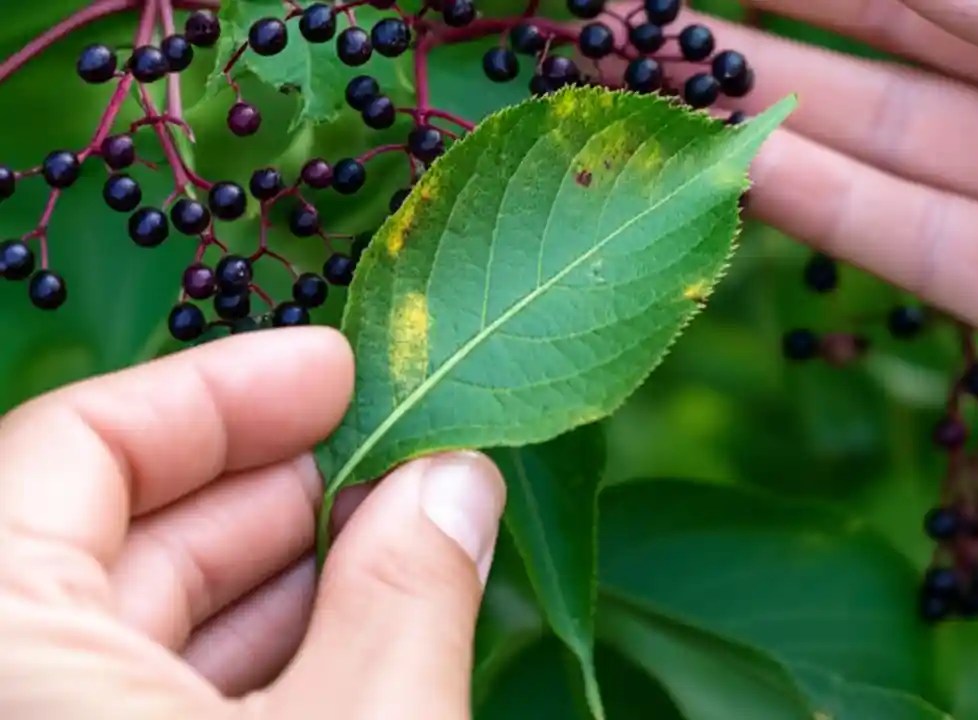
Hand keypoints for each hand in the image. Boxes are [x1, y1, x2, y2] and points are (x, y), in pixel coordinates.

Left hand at [0, 329, 505, 717]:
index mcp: (3, 646)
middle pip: (110, 532)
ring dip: (282, 576)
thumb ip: (406, 596)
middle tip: (403, 460)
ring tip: (408, 543)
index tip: (340, 371)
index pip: (74, 447)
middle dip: (275, 487)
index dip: (222, 392)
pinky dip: (256, 663)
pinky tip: (362, 637)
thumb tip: (453, 480)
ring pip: (134, 627)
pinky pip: (143, 699)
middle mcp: (0, 688)